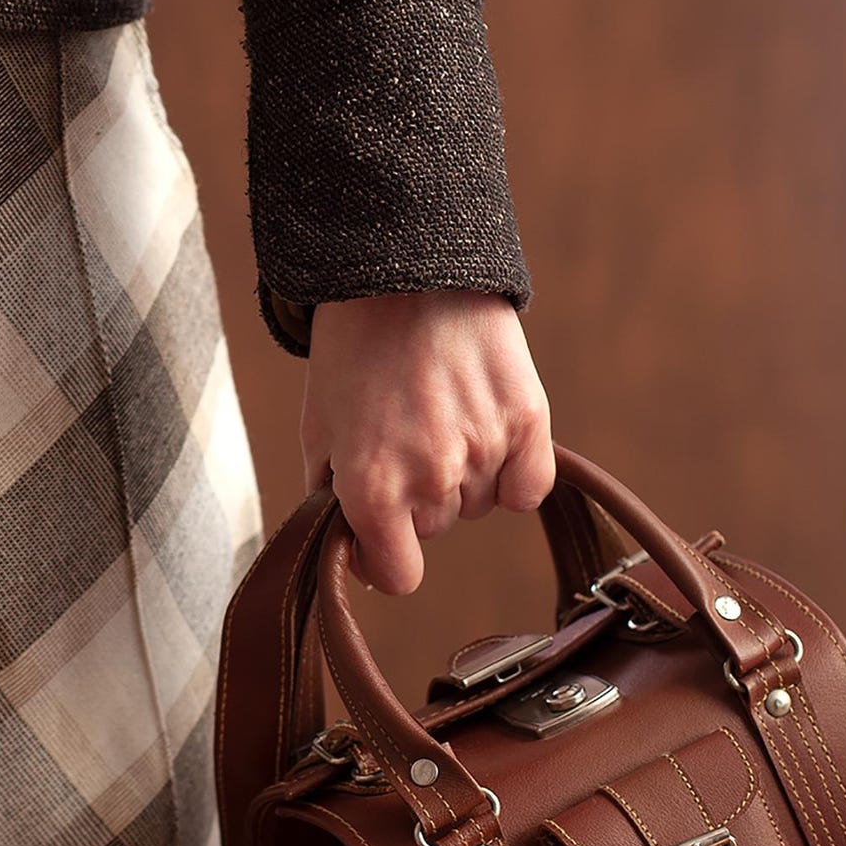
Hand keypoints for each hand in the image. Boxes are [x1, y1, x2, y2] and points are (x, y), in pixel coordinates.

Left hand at [300, 290, 555, 593]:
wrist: (402, 269)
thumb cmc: (352, 351)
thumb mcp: (317, 430)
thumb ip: (332, 503)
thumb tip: (354, 557)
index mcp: (371, 488)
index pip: (397, 576)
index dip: (384, 557)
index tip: (379, 533)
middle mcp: (431, 477)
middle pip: (435, 530)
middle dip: (418, 498)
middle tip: (403, 434)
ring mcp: (484, 449)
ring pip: (478, 504)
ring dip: (462, 476)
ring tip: (439, 411)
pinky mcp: (527, 421)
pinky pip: (528, 488)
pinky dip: (513, 473)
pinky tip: (486, 429)